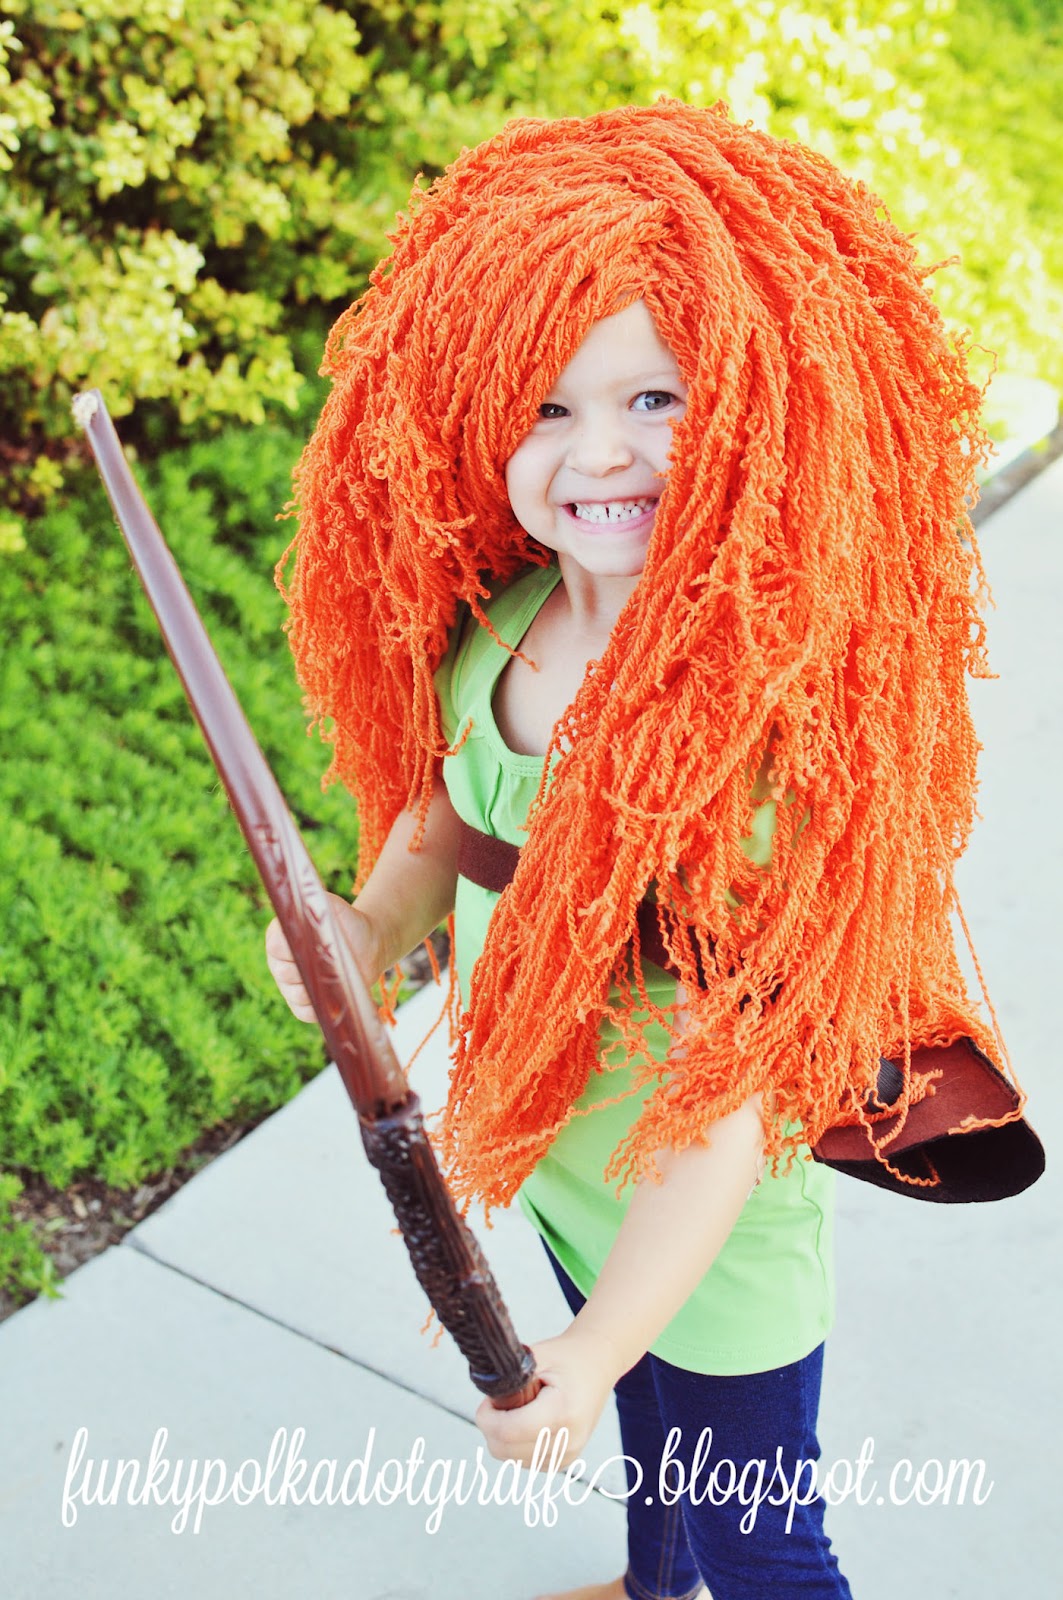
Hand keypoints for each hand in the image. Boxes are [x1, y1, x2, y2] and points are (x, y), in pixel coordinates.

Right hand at [264, 896, 380, 1023]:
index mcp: (281, 935)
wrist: (366, 946)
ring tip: (334, 978)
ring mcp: (288, 985)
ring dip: (315, 988)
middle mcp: (280, 961)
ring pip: (294, 993)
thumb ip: (314, 900)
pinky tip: (332, 999)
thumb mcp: (331, 906)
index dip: (291, 948)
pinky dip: (318, 1008)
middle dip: (306, 969)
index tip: (311, 945)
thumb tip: (306, 896)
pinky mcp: (302, 1004)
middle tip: (327, 962)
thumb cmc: (346, 923)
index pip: (275, 945)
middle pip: (282, 972)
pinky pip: (304, 1012)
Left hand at [474, 1322, 623, 1468]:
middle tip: (500, 1402)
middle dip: (492, 1426)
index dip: (487, 1418)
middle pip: (505, 1450)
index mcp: (562, 1411)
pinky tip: (527, 1422)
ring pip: (511, 1459)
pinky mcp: (564, 1461)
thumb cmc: (566, 1357)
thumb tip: (485, 1399)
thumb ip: (509, 1378)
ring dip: (503, 1437)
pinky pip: (524, 1461)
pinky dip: (516, 1445)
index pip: (509, 1431)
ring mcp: (568, 1454)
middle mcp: (568, 1439)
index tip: (487, 1401)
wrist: (598, 1365)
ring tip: (518, 1409)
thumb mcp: (536, 1357)